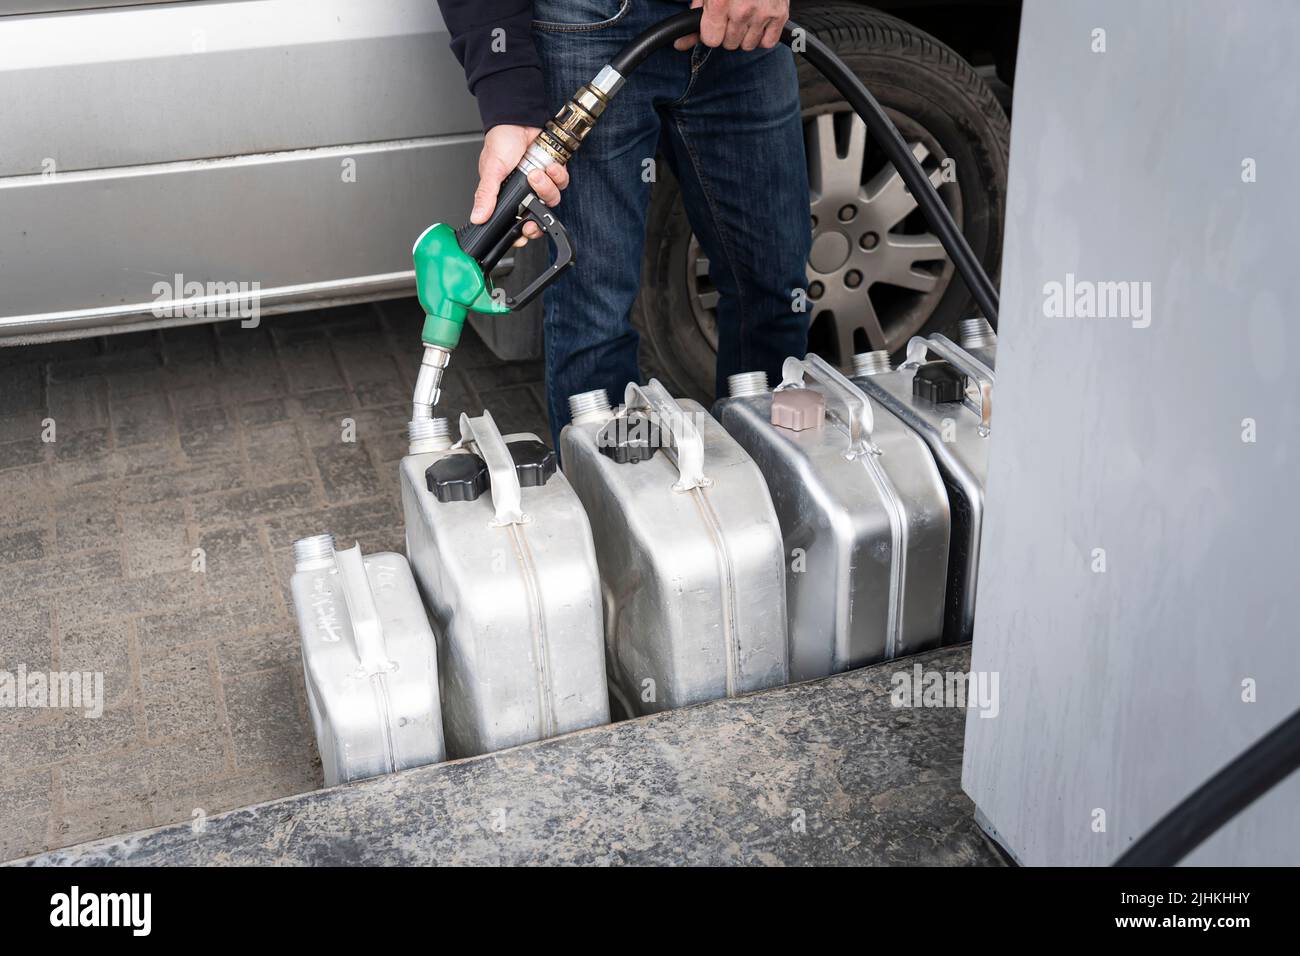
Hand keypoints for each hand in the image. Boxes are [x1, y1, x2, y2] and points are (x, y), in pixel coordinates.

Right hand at [471, 124, 570, 245]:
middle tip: (532, 208)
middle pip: (538, 215)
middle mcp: (525, 191)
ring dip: (545, 187)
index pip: (516, 222)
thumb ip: (485, 195)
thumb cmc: (501, 141)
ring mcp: (540, 182)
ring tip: (535, 173)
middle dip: (538, 214)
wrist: (519, 119)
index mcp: (507, 195)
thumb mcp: (490, 171)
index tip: (525, 232)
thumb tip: (477, 217)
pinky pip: (561, 182)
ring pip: (551, 198)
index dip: (523, 231)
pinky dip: (557, 175)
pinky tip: (549, 166)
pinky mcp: (553, 171)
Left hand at [673, 0, 787, 51]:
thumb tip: (681, 43)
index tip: (714, 23)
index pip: (711, 40)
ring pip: (748, 45)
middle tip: (731, 14)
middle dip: (727, 32)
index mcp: (720, 2)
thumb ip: (695, 14)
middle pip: (729, 44)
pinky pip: (767, 42)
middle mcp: (742, 10)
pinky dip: (762, 36)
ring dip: (744, 35)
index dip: (711, 32)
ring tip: (745, 16)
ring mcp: (763, 13)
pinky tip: (757, 22)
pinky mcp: (779, 14)